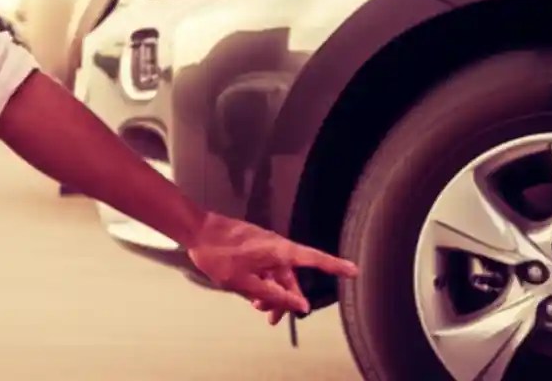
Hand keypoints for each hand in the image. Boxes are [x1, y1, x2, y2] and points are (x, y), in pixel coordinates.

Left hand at [185, 212, 357, 323]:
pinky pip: (267, 268)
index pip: (314, 259)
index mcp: (279, 251)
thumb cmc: (220, 255)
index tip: (354, 270)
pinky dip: (263, 282)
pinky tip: (251, 294)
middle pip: (291, 277)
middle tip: (271, 320)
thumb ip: (273, 294)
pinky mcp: (255, 248)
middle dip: (286, 299)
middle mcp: (277, 247)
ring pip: (277, 275)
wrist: (197, 231)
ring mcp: (265, 247)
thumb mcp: (245, 282)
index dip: (335, 266)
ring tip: (256, 308)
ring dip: (271, 293)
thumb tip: (300, 304)